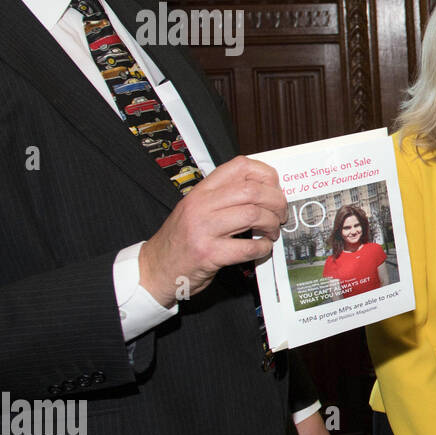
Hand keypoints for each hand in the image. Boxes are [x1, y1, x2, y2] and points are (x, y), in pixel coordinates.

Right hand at [138, 156, 286, 306]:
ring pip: (253, 214)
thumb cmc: (181, 240)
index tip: (275, 188)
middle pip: (253, 190)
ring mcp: (203, 229)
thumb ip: (224, 197)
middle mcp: (201, 205)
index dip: (266, 174)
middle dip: (276, 202)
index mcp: (201, 190)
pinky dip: (263, 248)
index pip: (240, 166)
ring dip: (271, 225)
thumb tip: (265, 191)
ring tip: (271, 232)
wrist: (155, 268)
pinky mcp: (208, 253)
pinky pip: (248, 247)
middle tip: (280, 214)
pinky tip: (261, 248)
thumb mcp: (197, 208)